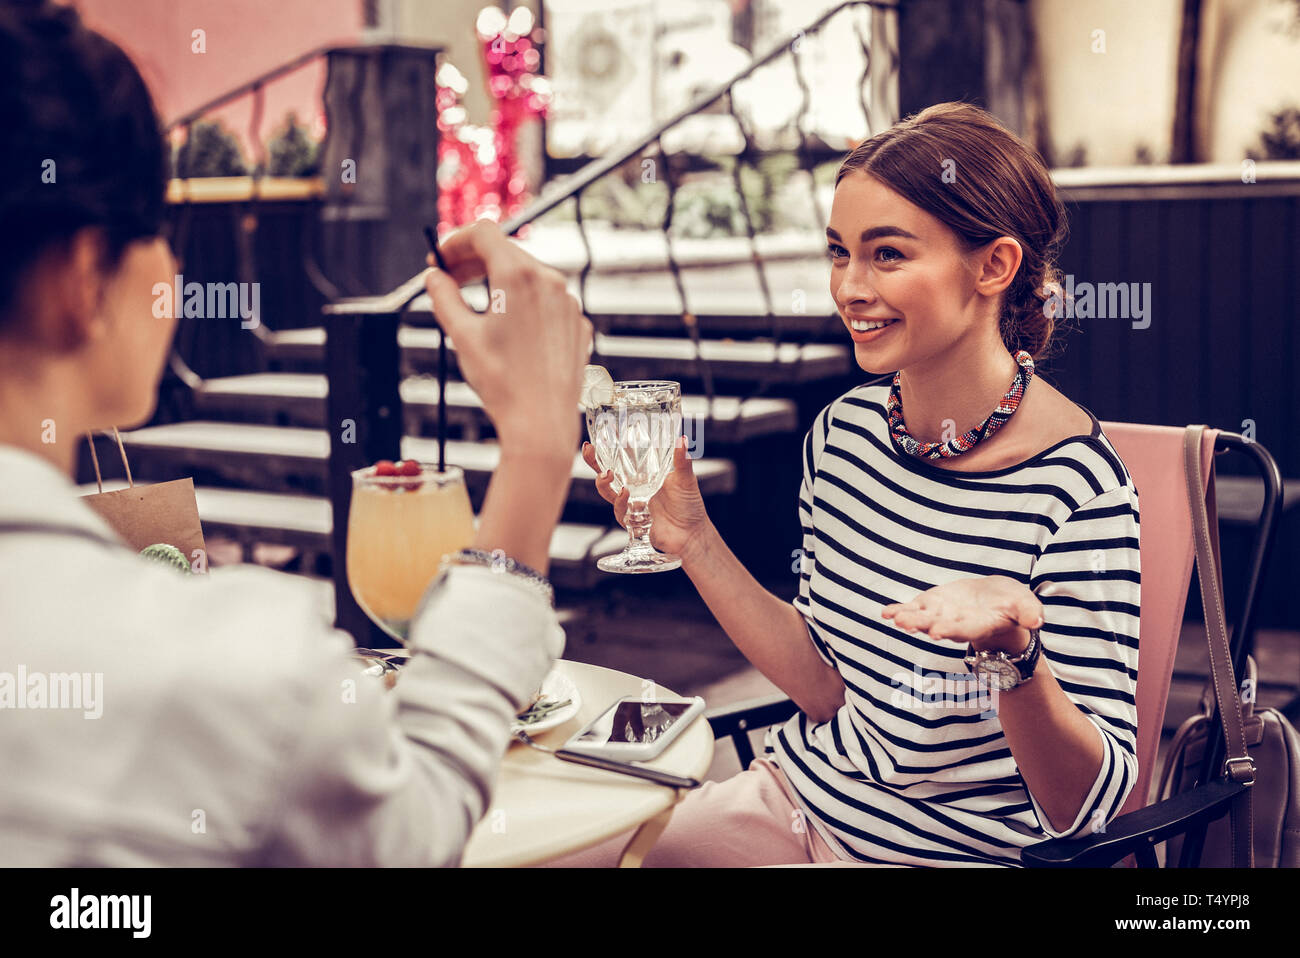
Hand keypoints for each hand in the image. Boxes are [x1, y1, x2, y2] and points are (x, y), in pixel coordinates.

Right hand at [424, 220, 591, 460]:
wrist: (541, 422)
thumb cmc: (502, 381)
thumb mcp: (462, 335)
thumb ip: (444, 297)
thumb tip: (433, 277)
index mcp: (519, 276)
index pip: (483, 233)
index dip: (454, 241)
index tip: (438, 258)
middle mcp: (550, 281)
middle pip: (506, 252)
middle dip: (473, 261)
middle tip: (448, 279)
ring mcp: (568, 302)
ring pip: (528, 277)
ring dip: (498, 282)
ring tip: (475, 306)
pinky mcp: (578, 324)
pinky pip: (546, 302)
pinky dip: (523, 305)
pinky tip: (508, 330)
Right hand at [581, 436, 709, 557]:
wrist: (692, 533)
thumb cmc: (689, 505)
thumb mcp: (685, 479)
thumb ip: (682, 460)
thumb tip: (682, 439)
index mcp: (643, 476)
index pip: (620, 460)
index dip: (606, 450)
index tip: (596, 439)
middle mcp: (633, 489)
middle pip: (606, 474)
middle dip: (594, 463)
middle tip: (590, 451)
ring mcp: (631, 505)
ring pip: (607, 493)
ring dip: (603, 484)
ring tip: (608, 475)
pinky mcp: (631, 521)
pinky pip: (619, 511)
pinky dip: (620, 502)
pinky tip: (624, 494)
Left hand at [881, 575, 1042, 652]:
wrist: (996, 601)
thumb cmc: (1012, 605)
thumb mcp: (1025, 605)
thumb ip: (1029, 612)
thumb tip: (1037, 620)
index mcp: (978, 625)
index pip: (964, 630)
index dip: (950, 630)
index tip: (938, 632)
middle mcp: (956, 624)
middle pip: (938, 626)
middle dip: (923, 625)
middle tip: (908, 625)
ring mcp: (941, 615)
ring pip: (922, 619)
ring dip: (908, 619)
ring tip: (894, 618)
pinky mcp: (931, 605)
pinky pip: (913, 609)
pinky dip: (900, 610)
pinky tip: (886, 613)